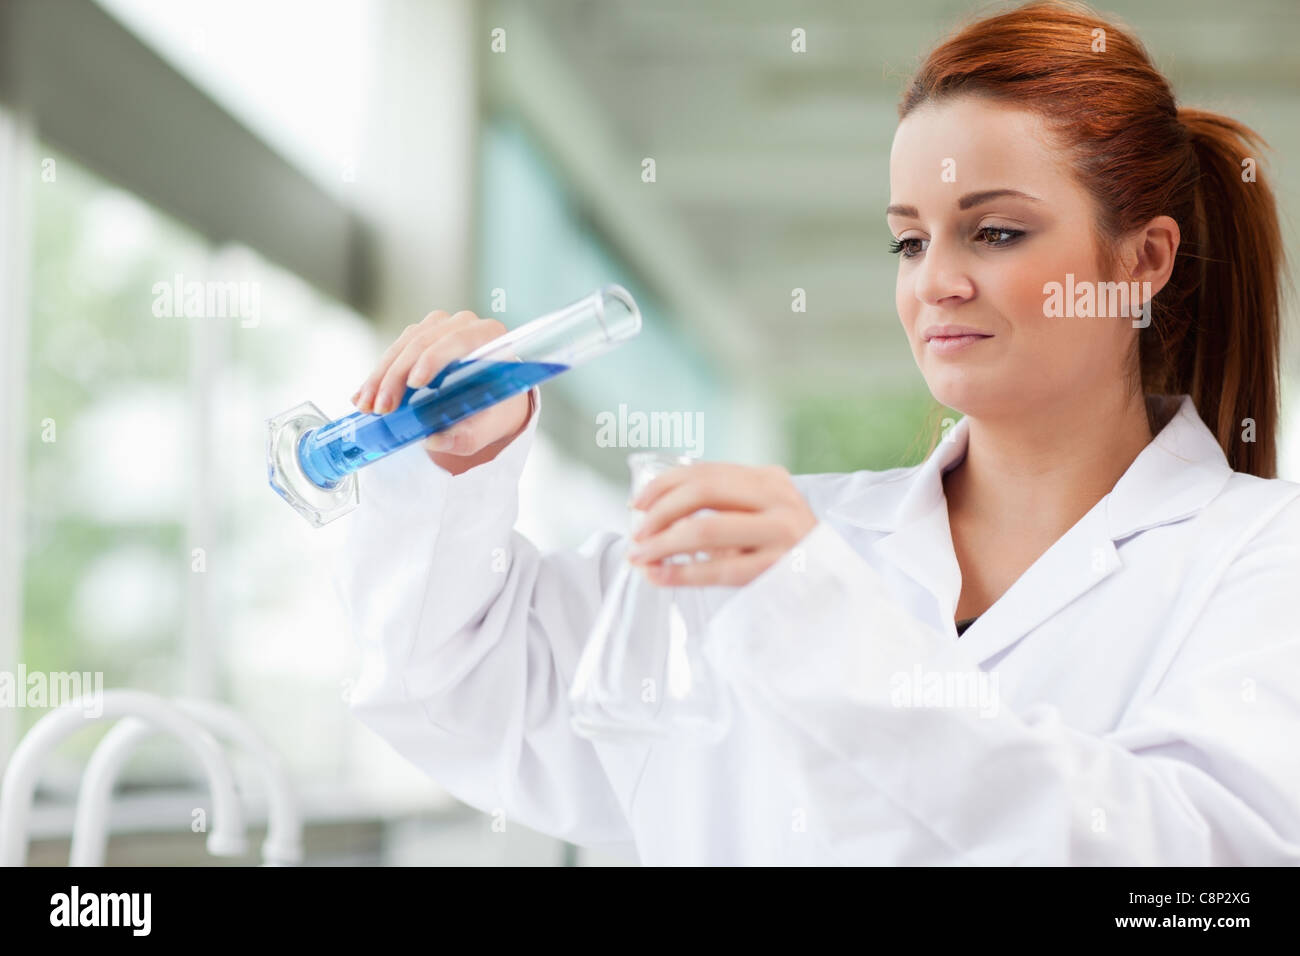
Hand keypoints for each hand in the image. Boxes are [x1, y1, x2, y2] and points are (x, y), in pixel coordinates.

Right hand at [352, 309, 531, 466]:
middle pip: (424, 342)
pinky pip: (394, 350)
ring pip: (403, 345)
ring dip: (381, 376)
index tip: (414, 383)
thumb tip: (435, 440)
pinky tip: (364, 396)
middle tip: (381, 408)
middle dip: (397, 376)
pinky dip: (378, 375)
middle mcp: (464, 324)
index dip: (434, 358)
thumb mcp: (490, 427)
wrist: (493, 400)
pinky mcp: (420, 335)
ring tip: (367, 406)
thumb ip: (468, 435)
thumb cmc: (496, 409)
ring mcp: (439, 327)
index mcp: (490, 336)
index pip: (459, 339)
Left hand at [625, 462, 817, 586]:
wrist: (834, 586)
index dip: (663, 485)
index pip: (705, 471)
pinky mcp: (779, 568)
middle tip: (636, 534)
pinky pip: (719, 569)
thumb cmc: (782, 552)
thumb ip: (719, 507)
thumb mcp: (756, 518)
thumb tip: (651, 513)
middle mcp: (779, 499)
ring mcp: (782, 533)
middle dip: (660, 512)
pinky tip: (658, 576)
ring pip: (706, 530)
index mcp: (769, 479)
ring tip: (639, 557)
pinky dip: (681, 573)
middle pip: (703, 491)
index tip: (636, 504)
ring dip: (662, 543)